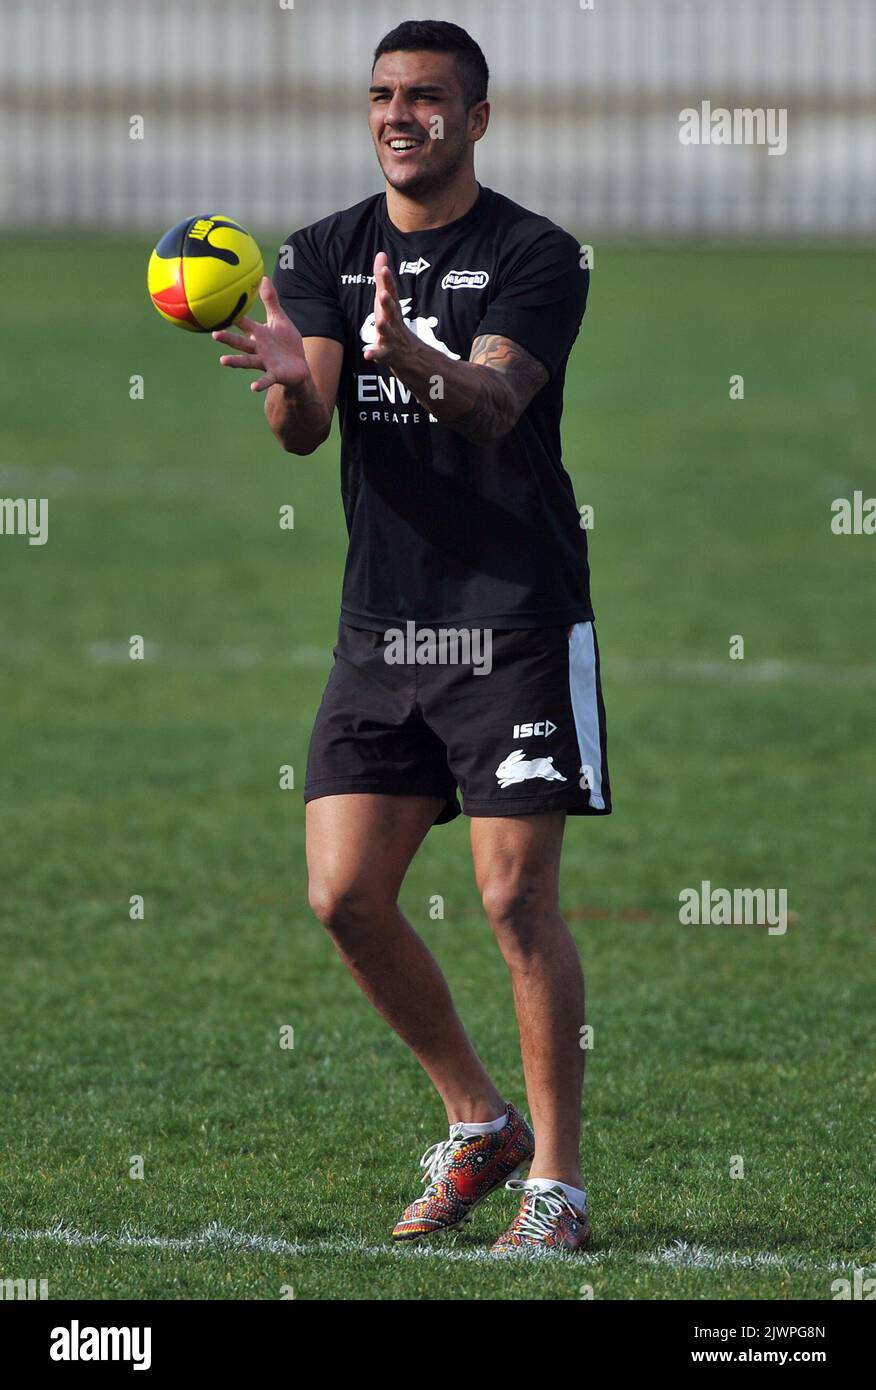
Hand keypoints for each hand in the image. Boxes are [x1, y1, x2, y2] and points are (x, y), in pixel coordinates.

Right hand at [212, 277, 309, 392]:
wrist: (299, 367)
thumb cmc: (286, 343)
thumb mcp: (280, 320)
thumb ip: (271, 301)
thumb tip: (264, 278)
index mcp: (258, 334)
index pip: (243, 323)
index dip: (234, 315)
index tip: (219, 307)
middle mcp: (258, 348)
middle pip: (240, 343)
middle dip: (228, 339)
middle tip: (214, 334)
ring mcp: (265, 362)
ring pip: (248, 361)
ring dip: (236, 361)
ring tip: (223, 361)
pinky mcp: (275, 374)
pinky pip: (266, 379)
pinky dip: (260, 383)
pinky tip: (253, 387)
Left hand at [362, 252, 415, 366]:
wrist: (409, 354)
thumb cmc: (393, 321)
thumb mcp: (387, 299)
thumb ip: (382, 279)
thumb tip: (381, 254)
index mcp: (393, 307)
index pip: (391, 292)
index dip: (388, 281)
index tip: (384, 269)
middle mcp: (393, 321)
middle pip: (392, 310)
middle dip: (388, 302)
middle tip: (382, 294)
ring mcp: (391, 337)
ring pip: (388, 332)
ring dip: (384, 327)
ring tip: (380, 321)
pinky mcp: (386, 352)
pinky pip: (380, 354)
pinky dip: (375, 354)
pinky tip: (368, 354)